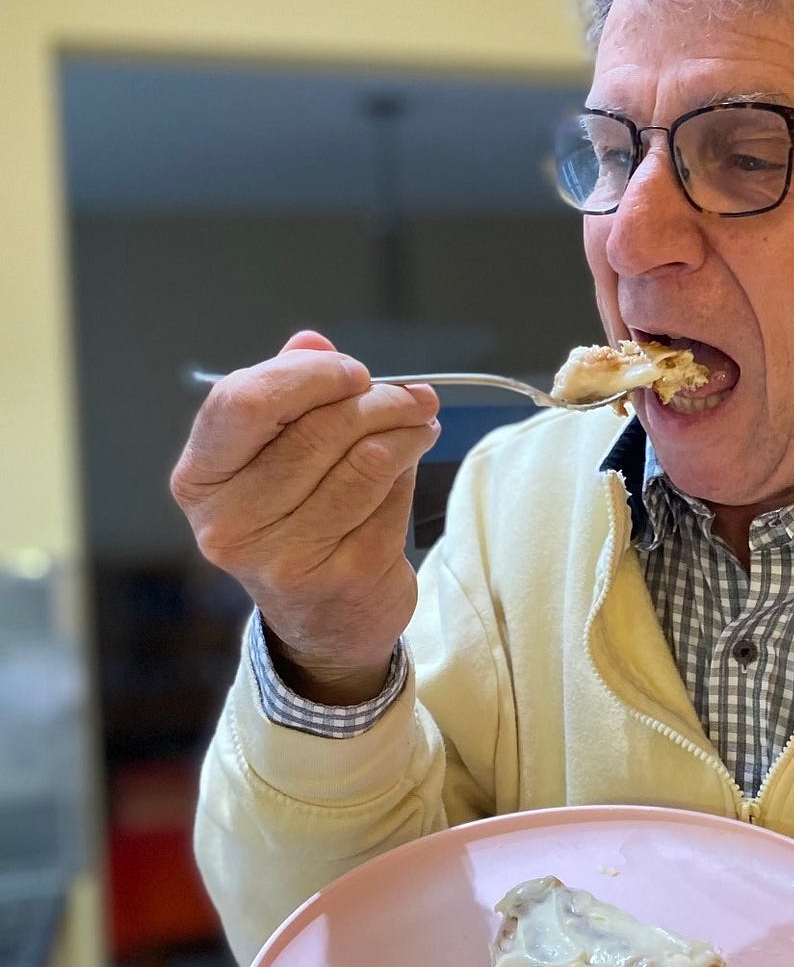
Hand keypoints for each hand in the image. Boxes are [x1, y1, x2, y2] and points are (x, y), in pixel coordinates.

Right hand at [171, 331, 440, 701]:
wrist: (323, 624)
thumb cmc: (294, 523)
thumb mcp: (270, 460)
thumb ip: (285, 396)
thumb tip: (311, 342)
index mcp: (200, 482)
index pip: (243, 402)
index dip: (307, 375)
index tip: (351, 371)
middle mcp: (231, 524)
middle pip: (317, 429)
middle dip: (375, 399)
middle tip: (409, 394)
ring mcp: (285, 556)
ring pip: (365, 460)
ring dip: (404, 428)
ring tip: (420, 418)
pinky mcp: (344, 575)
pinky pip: (390, 496)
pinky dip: (409, 467)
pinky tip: (415, 454)